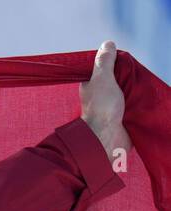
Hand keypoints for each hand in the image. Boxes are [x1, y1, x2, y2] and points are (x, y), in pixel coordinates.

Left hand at [80, 39, 132, 162]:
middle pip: (120, 78)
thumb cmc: (101, 108)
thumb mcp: (101, 79)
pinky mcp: (124, 115)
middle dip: (130, 75)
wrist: (107, 138)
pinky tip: (146, 94)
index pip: (108, 68)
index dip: (118, 63)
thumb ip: (104, 62)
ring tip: (142, 84)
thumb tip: (108, 43)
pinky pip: (134, 103)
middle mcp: (102, 95)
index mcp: (93, 86)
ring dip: (137, 87)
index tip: (127, 62)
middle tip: (138, 73)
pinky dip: (140, 99)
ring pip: (129, 90)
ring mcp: (113, 105)